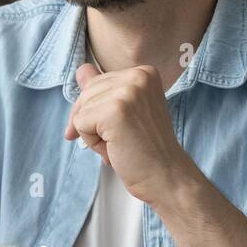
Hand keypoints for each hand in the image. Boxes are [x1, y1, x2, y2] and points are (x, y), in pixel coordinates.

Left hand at [63, 63, 196, 206]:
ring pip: (81, 109)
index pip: (97, 82)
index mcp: (144, 72)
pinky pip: (79, 123)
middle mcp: (137, 75)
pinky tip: (116, 148)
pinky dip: (92, 143)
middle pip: (86, 93)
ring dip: (94, 134)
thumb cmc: (146, 148)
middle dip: (95, 122)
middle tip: (124, 138)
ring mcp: (127, 92)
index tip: (121, 127)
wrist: (166, 176)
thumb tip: (81, 70)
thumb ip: (104, 89)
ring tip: (122, 143)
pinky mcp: (114, 111)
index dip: (99, 110)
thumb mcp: (126, 111)